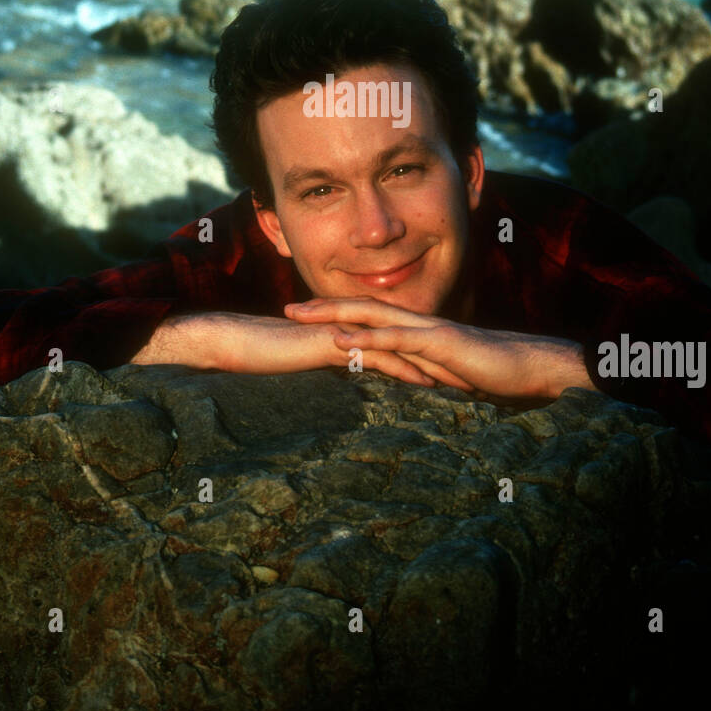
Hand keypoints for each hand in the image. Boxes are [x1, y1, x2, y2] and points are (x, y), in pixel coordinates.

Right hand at [131, 310, 439, 385]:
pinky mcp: (336, 344)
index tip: (454, 372)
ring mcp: (346, 332)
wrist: (236, 343)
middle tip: (474, 375)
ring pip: (400, 347)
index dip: (426, 356)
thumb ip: (327, 365)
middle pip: (408, 341)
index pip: (397, 342)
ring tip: (463, 382)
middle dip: (441, 358)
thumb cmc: (263, 355)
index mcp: (350, 330)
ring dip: (433, 365)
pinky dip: (404, 370)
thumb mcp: (305, 362)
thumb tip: (343, 379)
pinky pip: (377, 357)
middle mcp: (353, 326)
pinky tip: (426, 384)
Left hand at [284, 296, 594, 401]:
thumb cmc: (496, 375)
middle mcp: (420, 323)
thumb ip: (426, 374)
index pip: (372, 318)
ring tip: (301, 316)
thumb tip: (407, 384)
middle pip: (362, 308)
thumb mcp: (450, 377)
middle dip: (324, 307)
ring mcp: (429, 330)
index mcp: (420, 331)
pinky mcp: (439, 344)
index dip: (339, 315)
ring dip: (334, 315)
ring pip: (373, 316)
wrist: (533, 369)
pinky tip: (341, 340)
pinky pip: (396, 339)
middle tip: (287, 309)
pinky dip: (366, 338)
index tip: (306, 318)